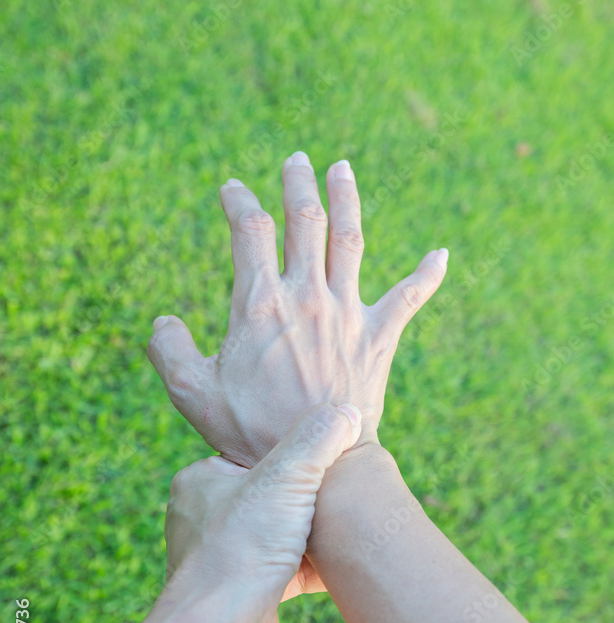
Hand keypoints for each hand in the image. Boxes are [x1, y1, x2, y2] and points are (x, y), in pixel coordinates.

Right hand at [147, 150, 447, 467]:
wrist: (316, 461)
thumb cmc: (249, 431)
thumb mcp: (191, 393)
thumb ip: (169, 351)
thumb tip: (162, 321)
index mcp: (260, 303)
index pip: (249, 229)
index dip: (238, 201)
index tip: (231, 189)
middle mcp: (307, 296)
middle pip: (304, 220)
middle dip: (297, 183)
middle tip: (296, 161)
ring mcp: (347, 313)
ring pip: (350, 239)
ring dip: (346, 198)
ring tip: (341, 169)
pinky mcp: (378, 337)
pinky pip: (408, 297)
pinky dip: (426, 274)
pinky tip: (441, 254)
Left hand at [162, 402, 361, 622]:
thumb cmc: (241, 550)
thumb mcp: (287, 478)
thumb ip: (317, 439)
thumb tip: (345, 413)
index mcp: (201, 480)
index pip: (256, 455)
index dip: (296, 456)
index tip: (330, 458)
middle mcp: (203, 518)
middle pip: (271, 495)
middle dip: (307, 499)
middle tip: (345, 494)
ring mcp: (221, 558)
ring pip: (278, 535)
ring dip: (312, 535)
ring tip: (347, 529)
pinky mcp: (241, 595)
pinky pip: (283, 571)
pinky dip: (311, 569)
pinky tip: (340, 567)